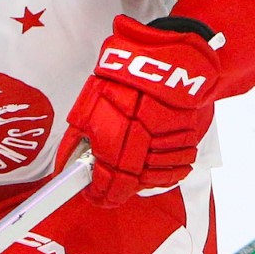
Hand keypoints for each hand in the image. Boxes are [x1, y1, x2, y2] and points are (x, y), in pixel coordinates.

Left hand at [62, 15, 219, 207]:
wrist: (159, 57)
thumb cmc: (122, 79)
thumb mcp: (88, 108)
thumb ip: (78, 141)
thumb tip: (66, 166)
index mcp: (115, 139)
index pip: (108, 183)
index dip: (100, 194)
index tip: (96, 195)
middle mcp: (143, 144)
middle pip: (135, 184)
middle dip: (122, 189)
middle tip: (112, 189)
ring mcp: (167, 141)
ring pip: (160, 176)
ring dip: (148, 178)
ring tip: (138, 172)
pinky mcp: (188, 135)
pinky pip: (182, 163)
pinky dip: (171, 168)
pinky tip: (159, 162)